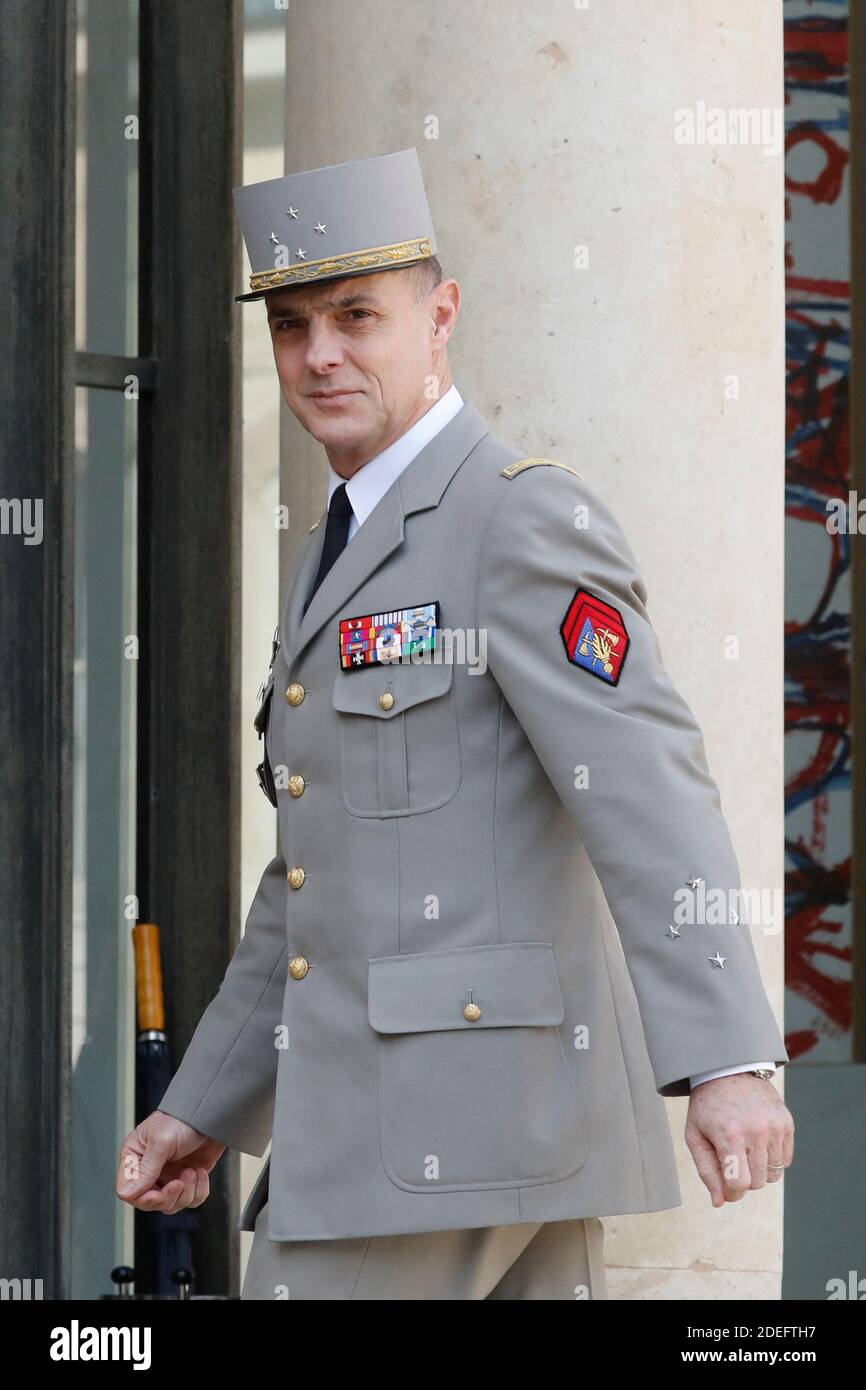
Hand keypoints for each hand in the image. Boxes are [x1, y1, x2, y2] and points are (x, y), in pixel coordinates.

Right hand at [116, 1110, 225, 1213]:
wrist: (212, 1114)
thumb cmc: (182, 1119)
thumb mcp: (161, 1141)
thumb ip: (146, 1169)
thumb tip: (126, 1194)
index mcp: (135, 1158)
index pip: (128, 1191)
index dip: (143, 1198)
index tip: (158, 1194)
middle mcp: (150, 1170)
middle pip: (150, 1203)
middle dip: (168, 1197)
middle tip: (179, 1183)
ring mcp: (170, 1176)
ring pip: (171, 1205)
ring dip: (186, 1193)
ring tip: (192, 1171)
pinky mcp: (188, 1179)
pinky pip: (191, 1200)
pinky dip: (199, 1190)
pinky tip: (201, 1172)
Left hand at [685, 1073, 793, 1206]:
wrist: (728, 1071)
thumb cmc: (707, 1107)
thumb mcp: (695, 1136)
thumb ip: (707, 1171)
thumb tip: (720, 1202)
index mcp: (729, 1135)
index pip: (740, 1184)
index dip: (732, 1193)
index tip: (726, 1187)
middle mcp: (756, 1131)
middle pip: (758, 1183)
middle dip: (744, 1180)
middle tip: (732, 1161)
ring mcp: (774, 1126)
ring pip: (774, 1175)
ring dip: (759, 1171)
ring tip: (745, 1150)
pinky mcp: (787, 1123)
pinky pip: (785, 1160)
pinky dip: (772, 1160)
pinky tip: (758, 1143)